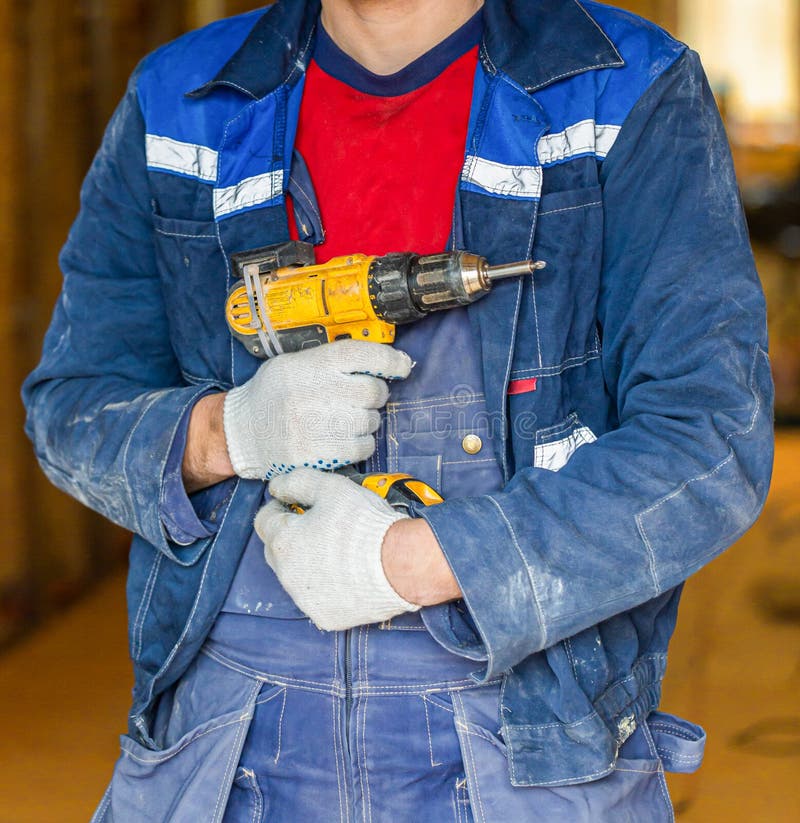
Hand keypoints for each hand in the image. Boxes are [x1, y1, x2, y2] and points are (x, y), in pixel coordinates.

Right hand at [223, 340, 411, 478]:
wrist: (243, 433)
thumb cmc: (273, 395)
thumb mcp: (294, 364)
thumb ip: (331, 361)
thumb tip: (379, 360)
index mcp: (310, 366)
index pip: (361, 355)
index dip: (390, 359)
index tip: (402, 365)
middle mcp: (315, 393)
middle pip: (372, 391)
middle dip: (375, 394)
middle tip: (363, 397)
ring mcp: (318, 426)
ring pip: (371, 421)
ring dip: (367, 419)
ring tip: (346, 418)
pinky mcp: (320, 454)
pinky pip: (363, 447)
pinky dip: (361, 443)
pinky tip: (345, 438)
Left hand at [255, 468, 419, 629]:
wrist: (400, 565)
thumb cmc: (364, 524)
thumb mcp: (330, 487)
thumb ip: (297, 482)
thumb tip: (276, 485)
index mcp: (282, 542)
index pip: (264, 520)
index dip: (279, 506)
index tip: (297, 502)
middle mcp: (286, 575)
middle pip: (277, 550)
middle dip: (290, 535)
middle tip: (319, 524)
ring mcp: (305, 600)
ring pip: (296, 576)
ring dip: (307, 561)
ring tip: (337, 550)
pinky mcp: (324, 617)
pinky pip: (317, 598)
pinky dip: (326, 586)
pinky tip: (346, 574)